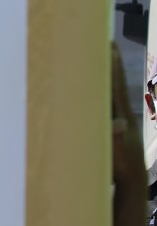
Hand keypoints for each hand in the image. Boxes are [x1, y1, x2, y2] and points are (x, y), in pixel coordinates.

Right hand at [110, 43, 144, 212]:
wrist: (132, 182)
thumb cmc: (121, 169)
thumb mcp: (118, 154)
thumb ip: (117, 139)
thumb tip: (117, 123)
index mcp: (121, 116)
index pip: (115, 85)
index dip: (111, 66)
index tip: (107, 46)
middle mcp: (121, 114)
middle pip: (114, 83)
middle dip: (109, 63)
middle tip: (105, 43)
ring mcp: (119, 119)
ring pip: (110, 92)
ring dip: (104, 75)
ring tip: (99, 58)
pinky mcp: (114, 127)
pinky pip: (105, 104)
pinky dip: (100, 92)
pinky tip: (93, 89)